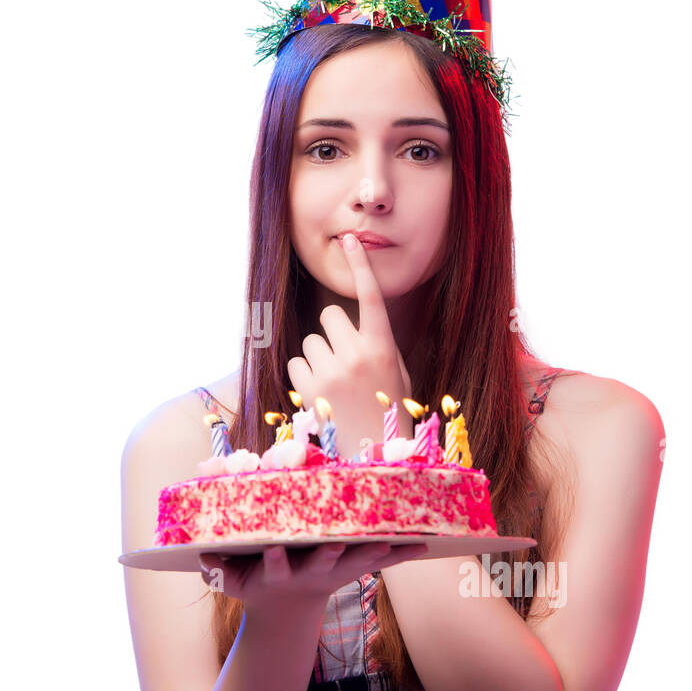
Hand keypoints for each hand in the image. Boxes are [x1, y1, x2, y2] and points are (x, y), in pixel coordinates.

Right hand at [198, 541, 429, 613]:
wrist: (286, 609)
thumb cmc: (256, 583)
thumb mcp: (232, 580)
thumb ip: (216, 566)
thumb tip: (199, 553)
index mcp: (279, 574)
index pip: (275, 567)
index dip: (274, 561)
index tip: (273, 552)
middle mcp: (310, 574)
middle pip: (322, 564)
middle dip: (329, 554)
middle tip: (334, 544)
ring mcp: (335, 572)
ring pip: (359, 560)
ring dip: (378, 551)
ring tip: (400, 539)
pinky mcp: (354, 568)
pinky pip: (381, 561)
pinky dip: (401, 552)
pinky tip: (425, 543)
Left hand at [288, 233, 412, 456]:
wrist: (376, 451)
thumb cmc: (387, 408)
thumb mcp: (395, 371)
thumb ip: (374, 343)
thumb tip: (347, 322)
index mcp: (383, 347)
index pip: (371, 296)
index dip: (361, 265)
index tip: (351, 238)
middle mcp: (358, 355)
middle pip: (329, 316)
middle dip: (332, 331)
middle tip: (343, 356)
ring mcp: (333, 372)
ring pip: (310, 341)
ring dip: (318, 357)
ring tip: (336, 383)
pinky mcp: (310, 389)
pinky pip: (297, 363)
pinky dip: (304, 375)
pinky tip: (321, 393)